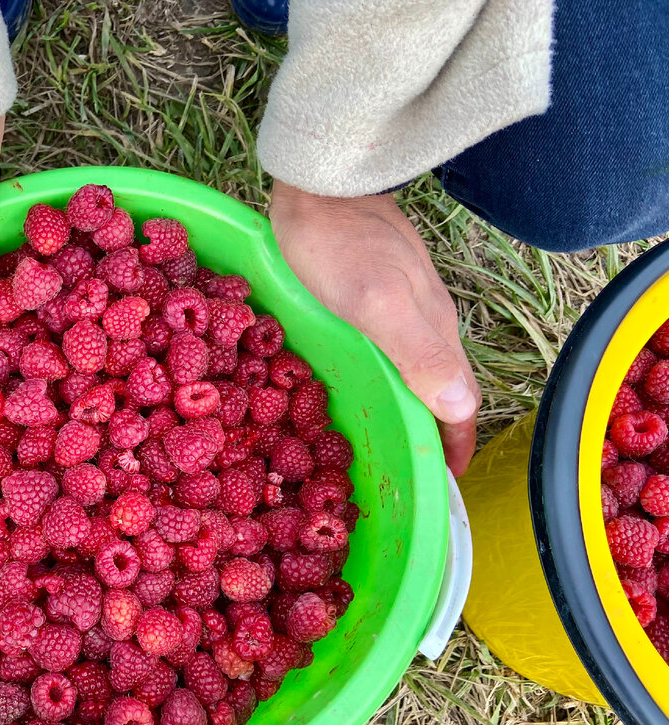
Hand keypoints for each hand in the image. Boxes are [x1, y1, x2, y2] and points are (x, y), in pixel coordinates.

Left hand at [269, 182, 478, 475]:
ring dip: (410, 407)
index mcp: (434, 334)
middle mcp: (427, 324)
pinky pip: (389, 348)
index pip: (459, 405)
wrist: (322, 180)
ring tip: (383, 440)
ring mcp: (403, 306)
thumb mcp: (375, 302)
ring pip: (416, 369)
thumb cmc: (338, 244)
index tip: (445, 486)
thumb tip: (460, 407)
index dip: (455, 447)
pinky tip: (356, 383)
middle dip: (434, 435)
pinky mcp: (377, 292)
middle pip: (441, 391)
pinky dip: (384, 377)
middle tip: (408, 472)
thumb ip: (418, 351)